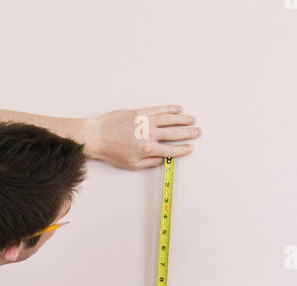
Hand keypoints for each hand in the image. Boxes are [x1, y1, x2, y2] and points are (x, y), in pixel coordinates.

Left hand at [84, 106, 200, 169]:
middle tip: (198, 132)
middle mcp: (149, 134)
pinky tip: (177, 109)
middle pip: (174, 133)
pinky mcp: (140, 112)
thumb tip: (162, 160)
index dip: (182, 149)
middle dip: (188, 133)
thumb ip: (149, 163)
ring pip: (169, 118)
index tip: (190, 147)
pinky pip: (159, 109)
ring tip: (192, 119)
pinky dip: (169, 109)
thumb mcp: (132, 165)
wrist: (98, 136)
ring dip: (182, 119)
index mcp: (148, 149)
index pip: (171, 150)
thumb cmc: (112, 152)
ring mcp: (145, 121)